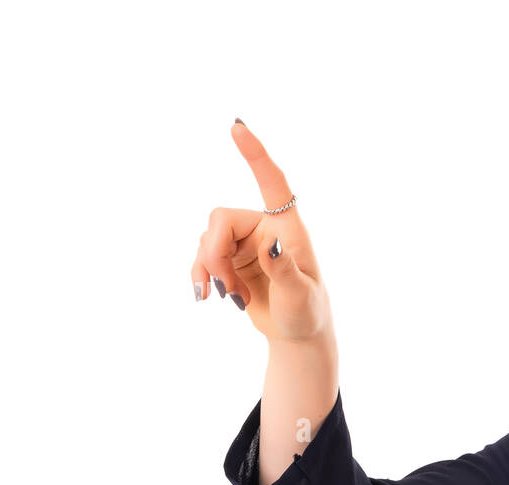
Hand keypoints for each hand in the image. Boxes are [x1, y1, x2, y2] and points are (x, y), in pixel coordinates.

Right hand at [190, 120, 331, 341]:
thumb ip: (284, 271)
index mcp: (288, 228)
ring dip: (213, 272)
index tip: (237, 126)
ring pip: (207, 240)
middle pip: (220, 220)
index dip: (255, 155)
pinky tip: (206, 296)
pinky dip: (202, 276)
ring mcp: (244, 242)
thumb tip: (271, 246)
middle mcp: (264, 228)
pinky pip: (201, 257)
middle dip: (215, 255)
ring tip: (235, 298)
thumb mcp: (299, 295)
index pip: (272, 184)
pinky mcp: (229, 258)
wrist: (296, 335)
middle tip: (227, 289)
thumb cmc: (307, 312)